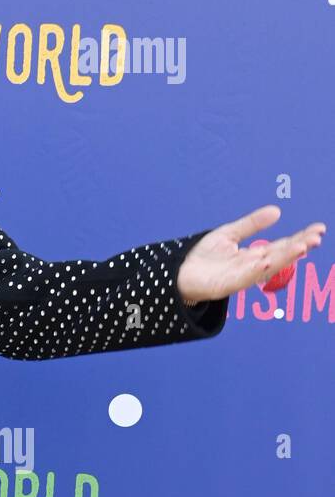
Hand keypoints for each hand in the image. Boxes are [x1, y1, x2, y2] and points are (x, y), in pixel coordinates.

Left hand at [177, 205, 324, 304]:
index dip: (300, 238)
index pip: (282, 246)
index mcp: (254, 255)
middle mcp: (252, 267)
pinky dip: (256, 270)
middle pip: (280, 256)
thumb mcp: (229, 234)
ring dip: (285, 258)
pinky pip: (244, 278)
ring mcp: (241, 276)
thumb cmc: (203, 257)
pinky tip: (267, 262)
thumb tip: (277, 211)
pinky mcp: (227, 285)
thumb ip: (252, 224)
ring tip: (302, 247)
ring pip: (268, 267)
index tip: (318, 229)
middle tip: (316, 237)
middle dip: (298, 247)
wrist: (178, 272)